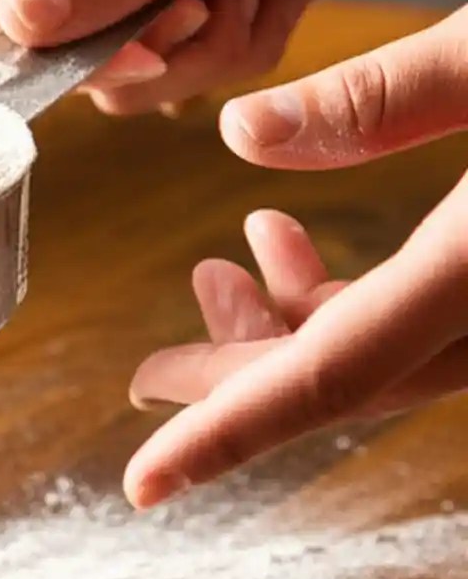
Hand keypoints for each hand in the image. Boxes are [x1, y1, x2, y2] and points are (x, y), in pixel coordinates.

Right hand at [0, 0, 393, 115]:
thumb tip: (14, 21)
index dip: (16, 44)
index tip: (92, 55)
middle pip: (59, 57)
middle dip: (145, 49)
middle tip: (197, 3)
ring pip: (128, 82)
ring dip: (205, 52)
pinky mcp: (178, 25)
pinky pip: (186, 81)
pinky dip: (237, 50)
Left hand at [124, 5, 467, 507]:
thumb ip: (385, 98)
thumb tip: (242, 133)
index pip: (335, 373)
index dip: (229, 434)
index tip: (150, 480)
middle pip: (348, 376)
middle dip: (239, 378)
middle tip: (151, 375)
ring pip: (385, 349)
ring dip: (289, 328)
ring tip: (216, 276)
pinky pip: (428, 316)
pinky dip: (352, 295)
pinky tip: (286, 241)